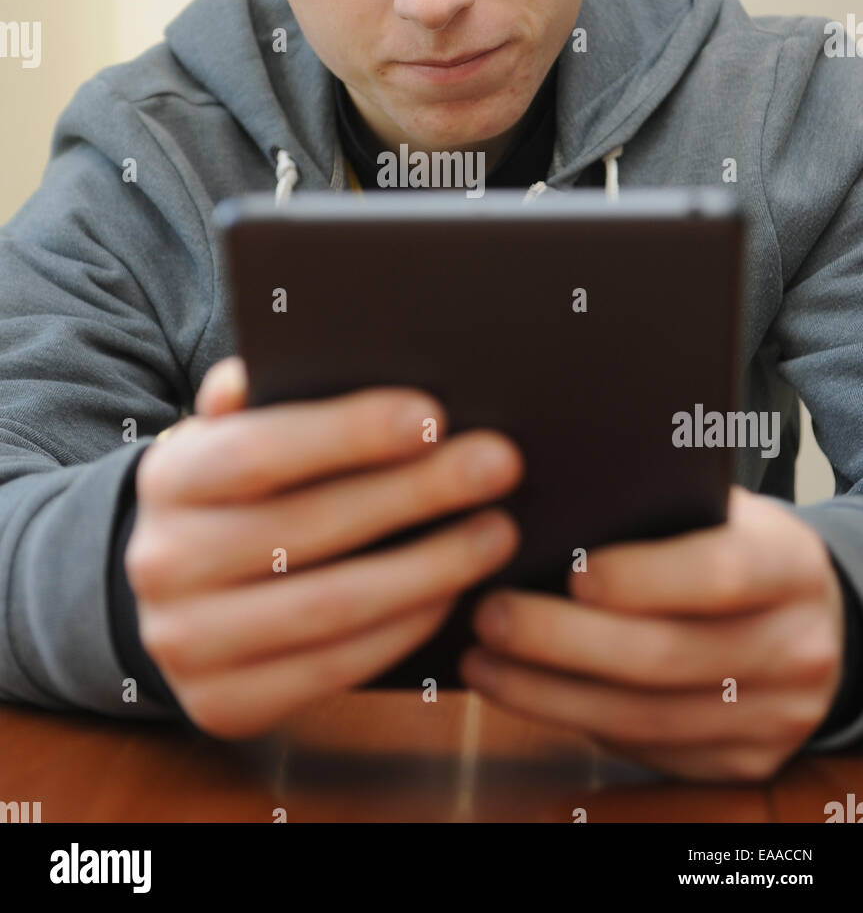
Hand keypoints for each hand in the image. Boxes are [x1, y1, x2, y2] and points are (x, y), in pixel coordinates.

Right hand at [126, 358, 521, 737]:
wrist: (175, 596)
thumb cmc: (233, 494)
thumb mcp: (228, 438)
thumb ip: (257, 401)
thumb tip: (274, 365)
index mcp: (168, 480)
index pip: (259, 452)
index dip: (349, 433)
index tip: (433, 416)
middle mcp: (164, 564)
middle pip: (309, 527)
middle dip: (417, 492)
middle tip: (499, 464)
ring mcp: (187, 645)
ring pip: (332, 606)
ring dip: (430, 567)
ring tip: (496, 531)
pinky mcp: (224, 706)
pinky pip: (335, 668)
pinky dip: (405, 627)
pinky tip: (454, 592)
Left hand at [459, 486, 845, 781]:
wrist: (812, 617)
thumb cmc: (736, 543)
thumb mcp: (721, 509)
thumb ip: (656, 504)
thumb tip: (548, 504)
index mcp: (789, 565)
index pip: (720, 573)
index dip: (642, 577)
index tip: (571, 572)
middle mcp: (794, 647)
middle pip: (666, 656)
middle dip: (563, 640)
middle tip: (491, 614)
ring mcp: (775, 717)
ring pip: (646, 719)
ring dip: (549, 692)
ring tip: (483, 658)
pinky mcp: (744, 762)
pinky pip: (648, 751)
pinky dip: (576, 722)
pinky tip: (524, 692)